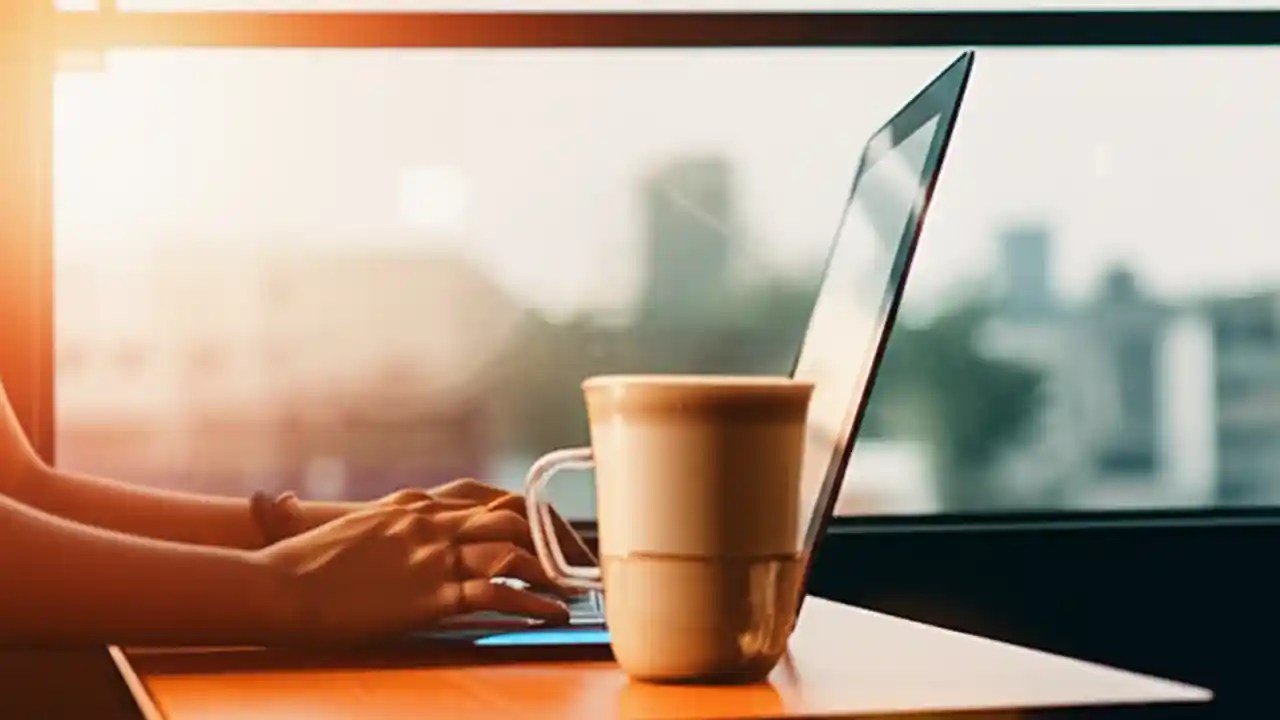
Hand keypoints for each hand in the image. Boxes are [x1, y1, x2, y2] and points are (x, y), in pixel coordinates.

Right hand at [257, 501, 568, 643]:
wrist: (280, 584)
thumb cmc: (304, 562)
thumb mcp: (351, 528)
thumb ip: (379, 523)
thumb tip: (353, 513)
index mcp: (415, 505)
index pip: (487, 496)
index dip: (524, 511)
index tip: (546, 529)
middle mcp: (431, 522)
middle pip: (512, 515)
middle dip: (550, 536)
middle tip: (573, 559)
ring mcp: (433, 555)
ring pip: (513, 549)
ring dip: (550, 569)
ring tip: (573, 589)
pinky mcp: (431, 594)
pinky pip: (497, 593)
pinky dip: (533, 602)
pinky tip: (552, 614)